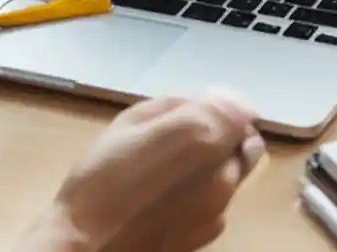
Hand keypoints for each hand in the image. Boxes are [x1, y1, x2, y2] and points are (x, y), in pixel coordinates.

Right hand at [17, 95, 264, 251]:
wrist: (89, 246)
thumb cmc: (100, 180)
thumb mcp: (130, 122)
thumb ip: (179, 104)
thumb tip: (212, 99)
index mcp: (203, 138)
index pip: (242, 111)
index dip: (224, 107)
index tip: (202, 110)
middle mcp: (223, 173)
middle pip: (247, 144)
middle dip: (227, 137)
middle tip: (192, 140)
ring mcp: (220, 208)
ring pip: (236, 176)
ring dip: (218, 167)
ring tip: (175, 173)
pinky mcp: (210, 234)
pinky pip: (221, 205)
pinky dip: (208, 197)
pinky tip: (174, 200)